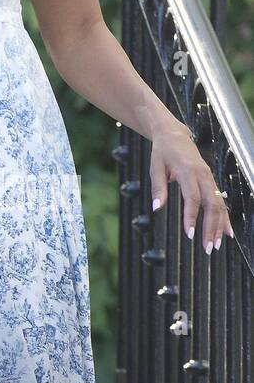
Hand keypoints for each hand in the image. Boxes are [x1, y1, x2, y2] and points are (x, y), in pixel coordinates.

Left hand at [149, 116, 232, 253]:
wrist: (174, 134)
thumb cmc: (163, 151)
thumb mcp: (155, 167)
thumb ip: (158, 188)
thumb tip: (156, 208)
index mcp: (187, 170)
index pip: (192, 198)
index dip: (192, 217)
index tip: (190, 234)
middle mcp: (203, 175)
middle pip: (211, 204)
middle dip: (211, 227)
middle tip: (207, 247)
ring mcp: (209, 178)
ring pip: (219, 205)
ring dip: (219, 226)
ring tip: (216, 244)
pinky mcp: (211, 181)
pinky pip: (220, 201)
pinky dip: (224, 217)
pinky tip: (226, 231)